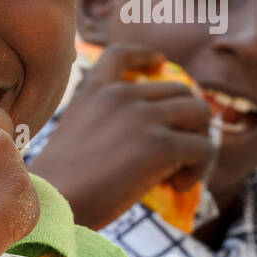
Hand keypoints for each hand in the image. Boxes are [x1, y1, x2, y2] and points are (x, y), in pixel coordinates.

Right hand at [27, 43, 213, 229]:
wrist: (52, 203)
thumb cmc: (59, 182)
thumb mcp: (76, 133)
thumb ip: (108, 122)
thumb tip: (158, 140)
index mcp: (95, 90)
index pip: (122, 53)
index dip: (145, 56)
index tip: (158, 62)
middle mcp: (122, 95)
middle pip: (181, 91)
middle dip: (189, 121)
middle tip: (180, 153)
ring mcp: (143, 116)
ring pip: (200, 114)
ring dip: (200, 142)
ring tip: (182, 171)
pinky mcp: (160, 145)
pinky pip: (203, 148)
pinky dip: (200, 168)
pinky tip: (178, 186)